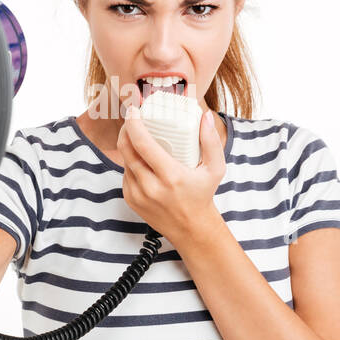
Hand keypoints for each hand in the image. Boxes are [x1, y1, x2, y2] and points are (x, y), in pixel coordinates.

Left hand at [116, 103, 225, 246]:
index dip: (133, 123)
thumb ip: (211, 141)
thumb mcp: (215, 169)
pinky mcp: (131, 200)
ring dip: (127, 145)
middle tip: (133, 118)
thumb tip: (204, 116)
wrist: (191, 229)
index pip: (143, 144)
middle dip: (125, 129)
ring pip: (124, 161)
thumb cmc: (203, 195)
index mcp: (171, 176)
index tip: (134, 110)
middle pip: (127, 149)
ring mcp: (138, 195)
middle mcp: (151, 187)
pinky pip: (125, 174)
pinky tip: (138, 156)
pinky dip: (130, 162)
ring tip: (136, 134)